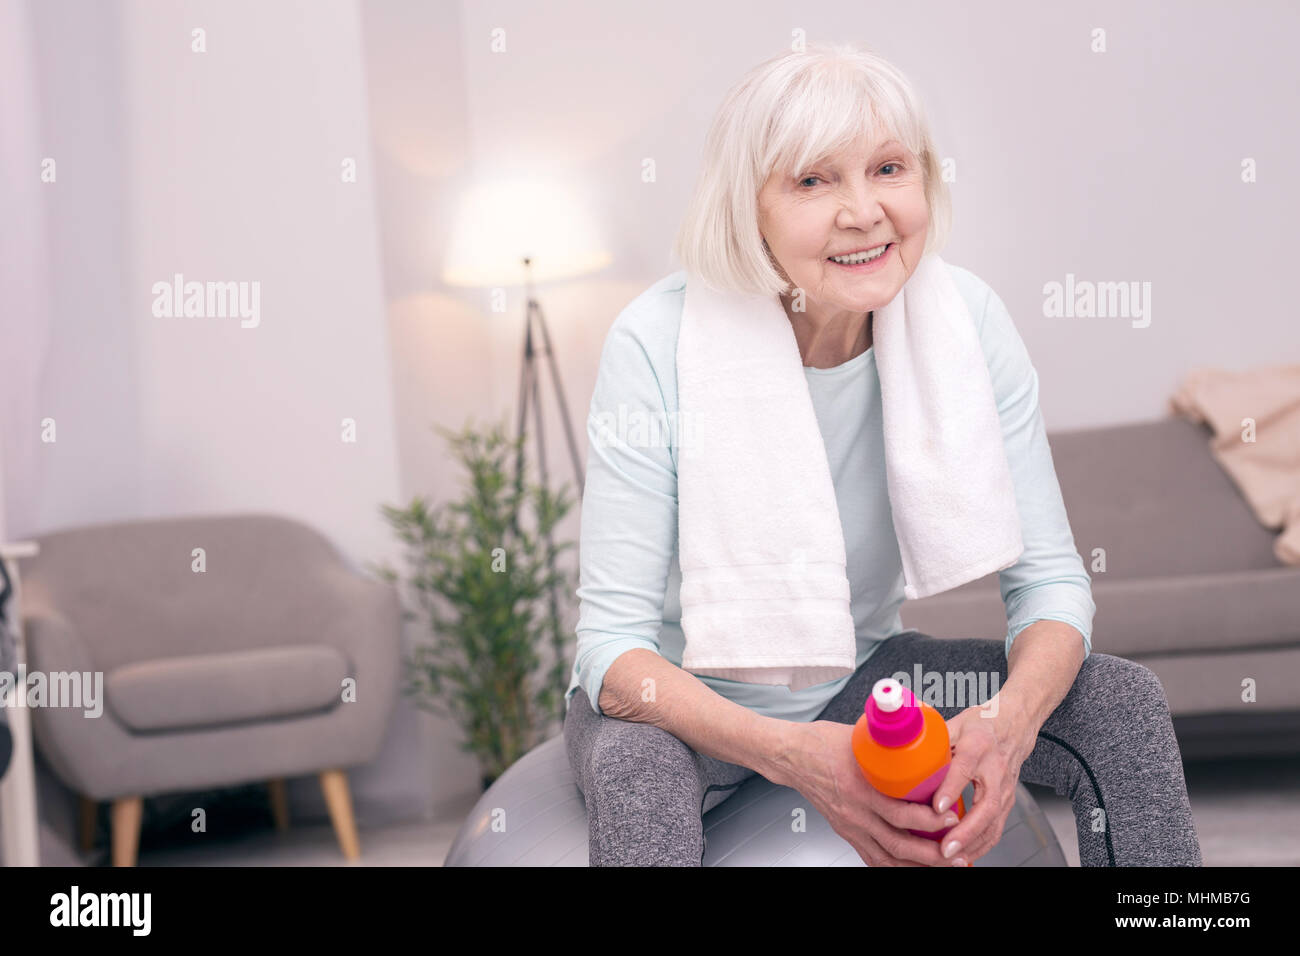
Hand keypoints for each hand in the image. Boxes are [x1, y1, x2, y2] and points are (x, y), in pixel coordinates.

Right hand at [779, 720, 961, 865]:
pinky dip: (893, 867)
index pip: (899, 814)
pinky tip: (910, 868)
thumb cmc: (823, 743)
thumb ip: (889, 744)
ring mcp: (849, 826)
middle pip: (898, 845)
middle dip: (932, 855)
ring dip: (918, 866)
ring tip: (943, 865)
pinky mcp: (845, 831)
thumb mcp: (860, 738)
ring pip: (887, 857)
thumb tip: (921, 737)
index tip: (951, 818)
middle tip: (956, 854)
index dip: (929, 821)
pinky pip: (871, 857)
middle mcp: (854, 813)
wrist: (792, 756)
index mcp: (859, 788)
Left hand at [927, 696, 1038, 864]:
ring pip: (994, 822)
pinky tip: (966, 855)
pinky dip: (982, 845)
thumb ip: (931, 739)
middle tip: (945, 848)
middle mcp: (995, 769)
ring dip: (973, 843)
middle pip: (986, 805)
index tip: (937, 807)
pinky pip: (997, 828)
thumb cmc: (981, 724)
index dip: (951, 788)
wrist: (1013, 724)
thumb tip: (901, 749)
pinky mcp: (1007, 801)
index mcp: (978, 745)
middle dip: (965, 830)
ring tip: (951, 858)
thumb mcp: (954, 724)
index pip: (964, 768)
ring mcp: (1005, 788)